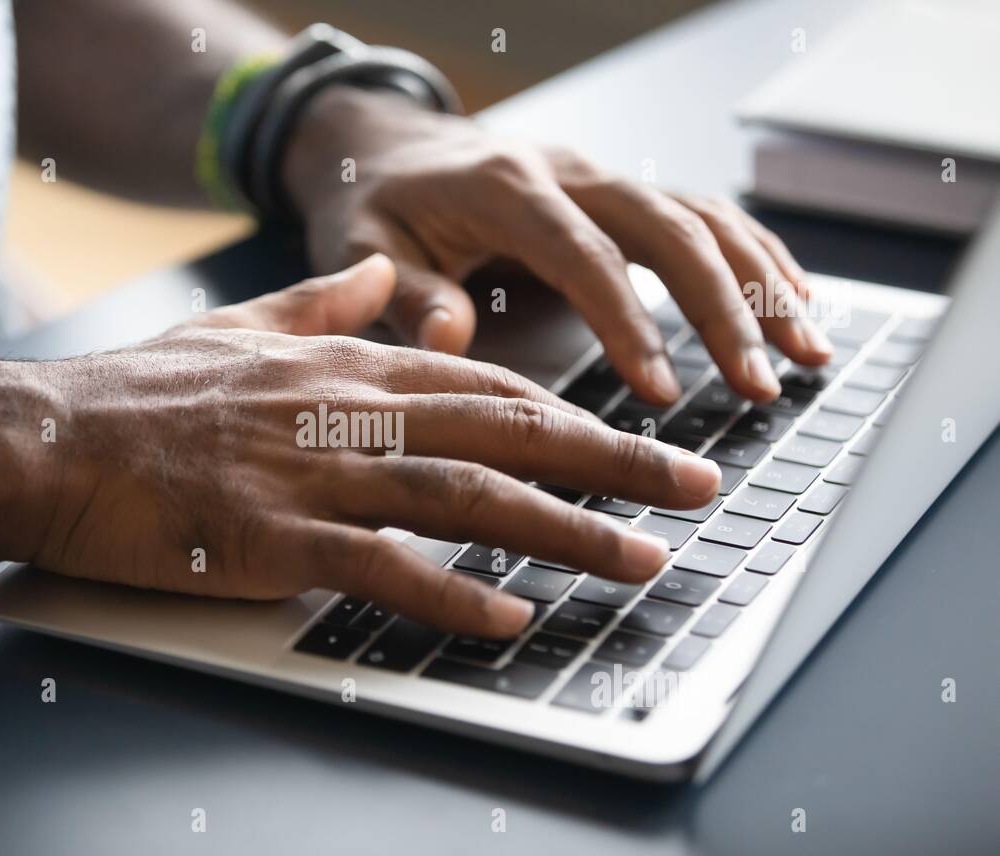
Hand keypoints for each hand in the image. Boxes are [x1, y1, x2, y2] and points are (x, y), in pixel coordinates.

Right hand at [29, 255, 720, 637]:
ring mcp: (315, 475)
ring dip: (563, 531)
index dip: (580, 414)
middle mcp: (349, 412)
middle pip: (507, 434)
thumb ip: (322, 304)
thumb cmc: (142, 394)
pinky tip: (509, 614)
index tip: (645, 437)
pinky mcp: (273, 540)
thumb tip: (378, 285)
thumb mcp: (240, 326)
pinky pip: (382, 568)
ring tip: (638, 560)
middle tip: (696, 490)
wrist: (49, 437)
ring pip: (467, 496)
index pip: (492, 388)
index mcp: (348, 366)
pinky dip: (450, 591)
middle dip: (614, 463)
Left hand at [282, 87, 832, 404]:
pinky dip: (755, 255)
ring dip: (762, 283)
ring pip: (702, 219)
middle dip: (724, 309)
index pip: (583, 255)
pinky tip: (797, 300)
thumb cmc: (376, 204)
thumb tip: (451, 336)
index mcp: (506, 189)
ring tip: (809, 353)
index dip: (627, 322)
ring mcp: (603, 177)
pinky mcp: (620, 192)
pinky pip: (702, 215)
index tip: (661, 392)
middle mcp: (570, 172)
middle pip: (668, 231)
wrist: (392, 145)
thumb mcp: (363, 244)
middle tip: (761, 385)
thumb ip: (401, 291)